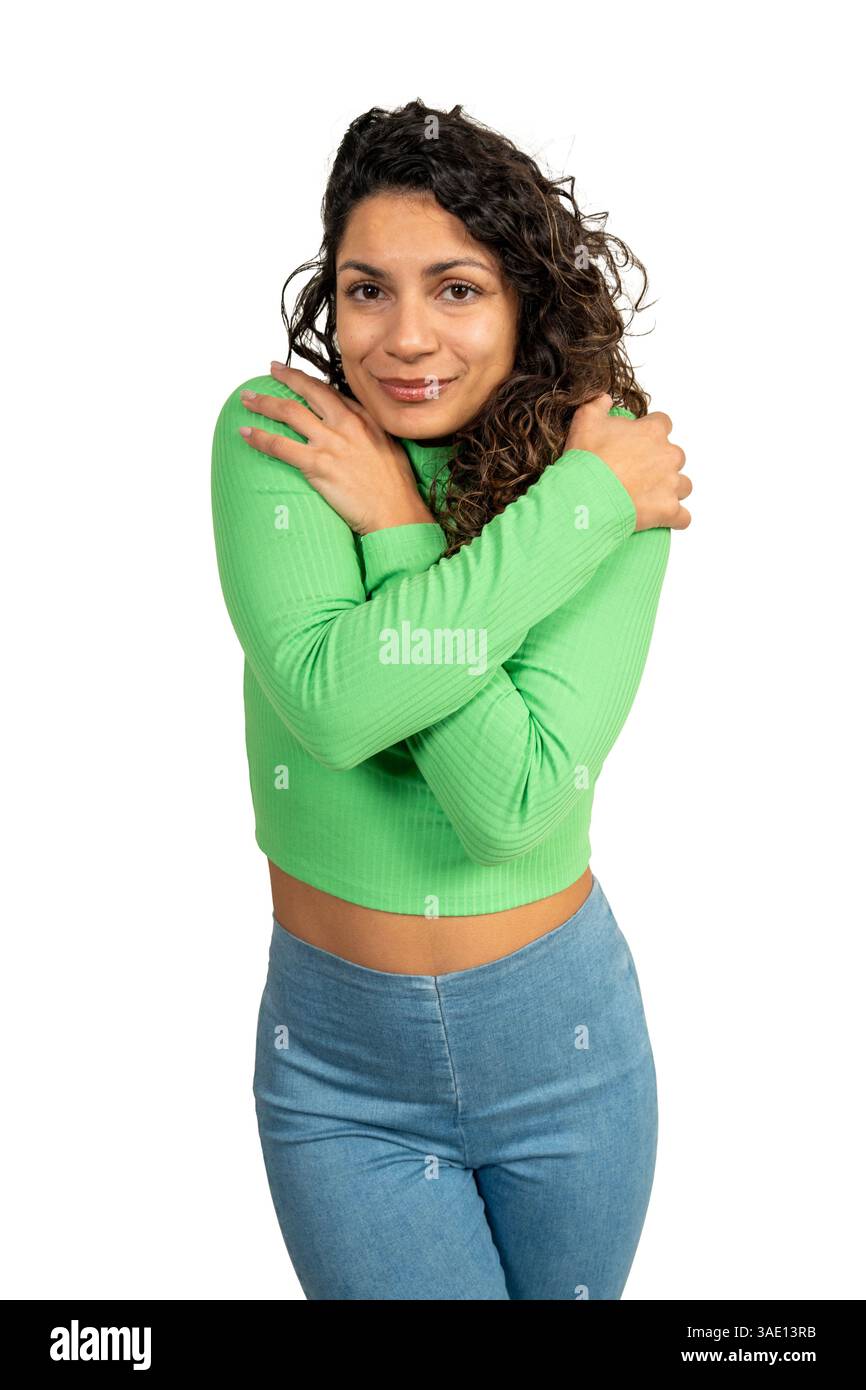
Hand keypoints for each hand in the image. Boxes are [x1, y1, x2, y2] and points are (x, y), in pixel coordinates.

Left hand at [238, 363, 434, 534]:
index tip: (295, 374)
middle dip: (285, 378)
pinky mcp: (318, 465)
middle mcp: (347, 425)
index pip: (330, 392)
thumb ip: (369, 433)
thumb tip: (354, 432)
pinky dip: (260, 438)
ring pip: (289, 413)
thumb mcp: (389, 448)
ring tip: (247, 399)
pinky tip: (245, 434)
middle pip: (308, 392)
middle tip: (269, 371)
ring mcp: (331, 443)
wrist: (397, 514)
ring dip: (264, 403)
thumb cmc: (396, 489)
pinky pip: (281, 446)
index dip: (309, 380)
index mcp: (365, 419)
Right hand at [565, 393, 691, 530]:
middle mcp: (668, 455)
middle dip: (661, 463)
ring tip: (649, 497)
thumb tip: (605, 399)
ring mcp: (671, 484)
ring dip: (671, 490)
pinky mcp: (669, 510)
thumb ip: (598, 404)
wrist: (588, 496)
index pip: (663, 423)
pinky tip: (663, 518)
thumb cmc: (588, 460)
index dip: (650, 432)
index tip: (637, 442)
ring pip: (683, 485)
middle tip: (638, 473)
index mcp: (652, 432)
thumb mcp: (585, 421)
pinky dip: (675, 518)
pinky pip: (683, 517)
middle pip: (675, 456)